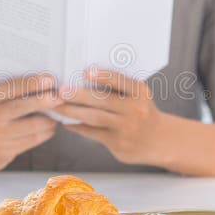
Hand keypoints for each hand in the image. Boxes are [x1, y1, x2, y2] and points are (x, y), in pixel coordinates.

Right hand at [0, 74, 62, 171]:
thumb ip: (8, 92)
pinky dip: (45, 132)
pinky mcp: (4, 152)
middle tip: (60, 96)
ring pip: (31, 126)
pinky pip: (32, 140)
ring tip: (58, 112)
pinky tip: (50, 127)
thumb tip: (43, 83)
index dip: (31, 83)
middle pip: (22, 107)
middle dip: (44, 100)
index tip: (49, 79)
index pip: (10, 88)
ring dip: (49, 119)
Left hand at [51, 67, 168, 165]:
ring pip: (94, 117)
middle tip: (61, 90)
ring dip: (72, 111)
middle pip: (103, 100)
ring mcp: (126, 127)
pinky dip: (77, 126)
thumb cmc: (140, 111)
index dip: (102, 75)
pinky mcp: (117, 143)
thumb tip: (83, 77)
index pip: (120, 80)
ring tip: (56, 106)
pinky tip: (66, 122)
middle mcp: (135, 109)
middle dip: (79, 95)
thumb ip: (118, 88)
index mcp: (139, 92)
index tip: (85, 71)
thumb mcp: (137, 95)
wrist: (158, 140)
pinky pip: (92, 132)